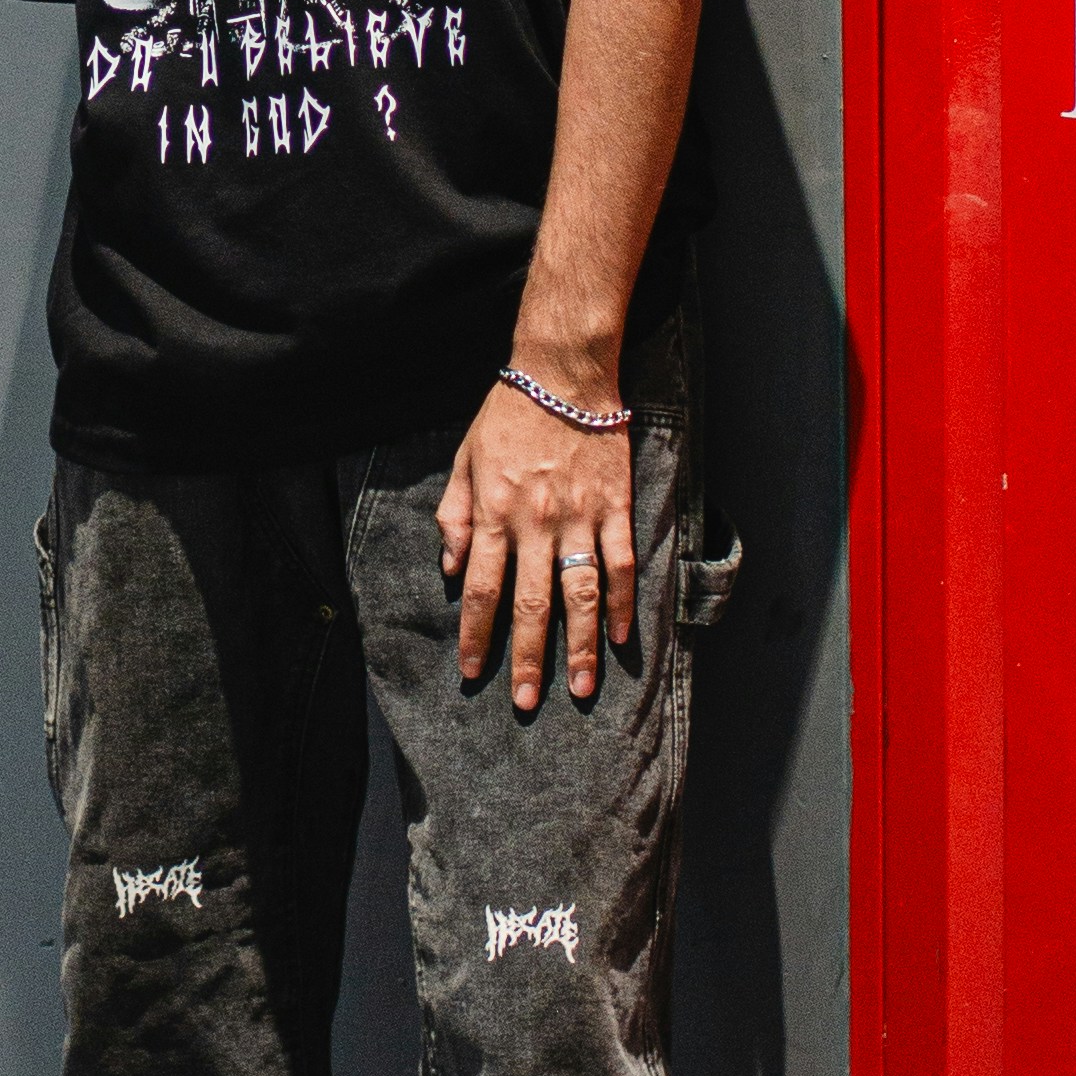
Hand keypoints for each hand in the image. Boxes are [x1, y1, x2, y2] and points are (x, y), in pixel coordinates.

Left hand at [437, 379, 634, 710]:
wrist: (563, 373)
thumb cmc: (508, 415)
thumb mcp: (464, 461)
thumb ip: (455, 516)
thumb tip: (454, 569)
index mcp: (494, 512)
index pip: (482, 589)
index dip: (477, 635)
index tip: (473, 672)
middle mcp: (536, 522)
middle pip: (530, 604)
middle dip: (526, 658)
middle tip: (527, 701)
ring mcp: (580, 517)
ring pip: (580, 594)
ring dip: (579, 645)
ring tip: (580, 687)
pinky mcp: (615, 506)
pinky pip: (620, 564)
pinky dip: (621, 603)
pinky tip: (618, 637)